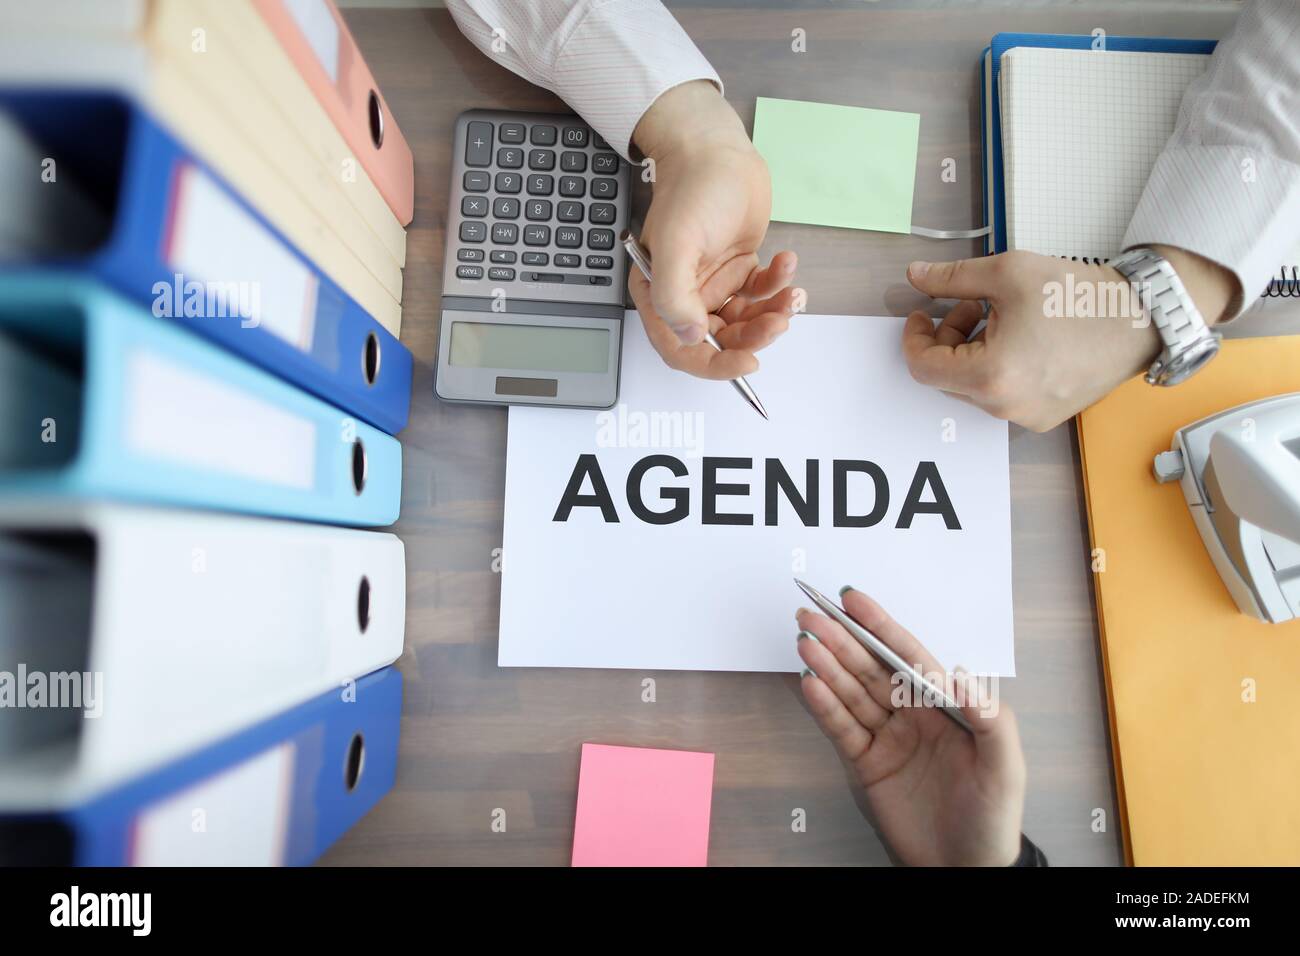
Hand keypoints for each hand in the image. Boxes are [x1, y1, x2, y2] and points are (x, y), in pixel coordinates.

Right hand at [629, 81, 799, 379]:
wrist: (718, 150)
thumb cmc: (693, 187)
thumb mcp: (677, 242)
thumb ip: (675, 295)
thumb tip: (690, 335)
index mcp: (659, 293)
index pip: (682, 349)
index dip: (713, 364)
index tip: (746, 363)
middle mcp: (686, 293)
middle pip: (720, 339)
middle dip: (753, 337)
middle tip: (777, 322)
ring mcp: (715, 282)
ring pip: (745, 321)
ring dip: (771, 314)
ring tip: (789, 296)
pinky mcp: (739, 269)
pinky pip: (761, 293)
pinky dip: (779, 286)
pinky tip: (785, 264)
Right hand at [796, 589, 1025, 865]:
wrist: (966, 867)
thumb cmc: (993, 817)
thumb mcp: (1005, 765)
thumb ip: (991, 718)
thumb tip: (961, 676)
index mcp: (945, 706)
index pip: (908, 656)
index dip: (880, 627)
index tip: (854, 601)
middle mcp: (913, 715)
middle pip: (871, 668)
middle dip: (842, 640)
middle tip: (812, 616)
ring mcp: (888, 738)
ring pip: (852, 693)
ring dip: (827, 667)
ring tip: (805, 644)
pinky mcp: (867, 764)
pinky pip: (842, 729)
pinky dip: (824, 706)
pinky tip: (810, 684)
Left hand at [901, 246, 1236, 430]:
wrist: (1141, 319)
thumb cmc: (1078, 296)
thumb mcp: (1006, 272)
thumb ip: (952, 278)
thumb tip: (915, 276)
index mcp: (991, 376)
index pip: (923, 367)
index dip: (915, 337)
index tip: (922, 313)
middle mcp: (1006, 407)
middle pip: (948, 378)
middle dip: (949, 338)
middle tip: (971, 304)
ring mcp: (1026, 416)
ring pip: (975, 386)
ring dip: (973, 351)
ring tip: (1001, 316)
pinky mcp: (1045, 417)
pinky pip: (1003, 395)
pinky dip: (998, 367)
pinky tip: (1022, 338)